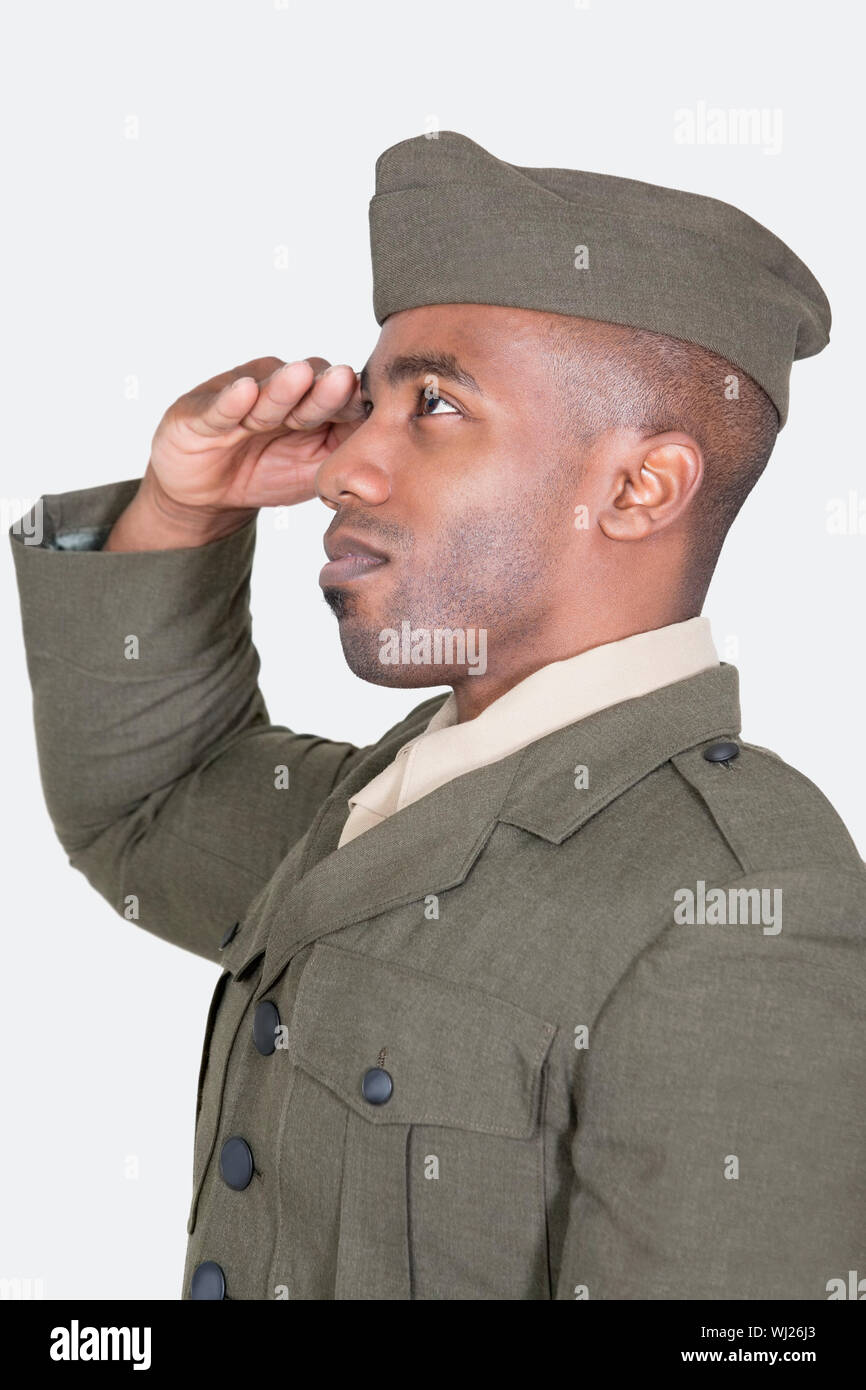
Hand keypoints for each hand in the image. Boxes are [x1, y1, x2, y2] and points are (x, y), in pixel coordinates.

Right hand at [148, 355, 363, 512]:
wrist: (207, 493)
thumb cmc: (267, 473)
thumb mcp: (312, 475)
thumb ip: (343, 471)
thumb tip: (383, 489)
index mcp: (312, 404)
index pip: (339, 398)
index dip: (355, 402)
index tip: (378, 406)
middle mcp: (280, 392)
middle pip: (307, 389)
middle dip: (326, 387)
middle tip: (345, 379)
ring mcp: (242, 399)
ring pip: (266, 395)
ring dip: (284, 387)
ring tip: (301, 376)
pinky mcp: (201, 413)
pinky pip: (220, 408)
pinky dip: (232, 400)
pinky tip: (245, 391)